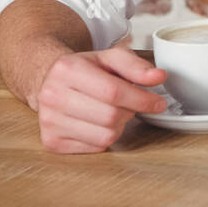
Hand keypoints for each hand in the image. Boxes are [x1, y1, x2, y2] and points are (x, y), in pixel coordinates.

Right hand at [36, 46, 167, 152]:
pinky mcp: (51, 141)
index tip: (158, 103)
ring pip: (105, 136)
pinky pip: (96, 147)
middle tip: (129, 104)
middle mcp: (52, 96)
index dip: (141, 100)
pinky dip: (105, 137)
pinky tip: (98, 123)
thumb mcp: (110, 58)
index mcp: (67, 69)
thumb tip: (158, 76)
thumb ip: (136, 66)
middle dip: (130, 111)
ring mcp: (49, 121)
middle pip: (110, 116)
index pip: (113, 91)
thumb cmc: (85, 70)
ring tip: (112, 112)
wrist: (49, 82)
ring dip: (119, 126)